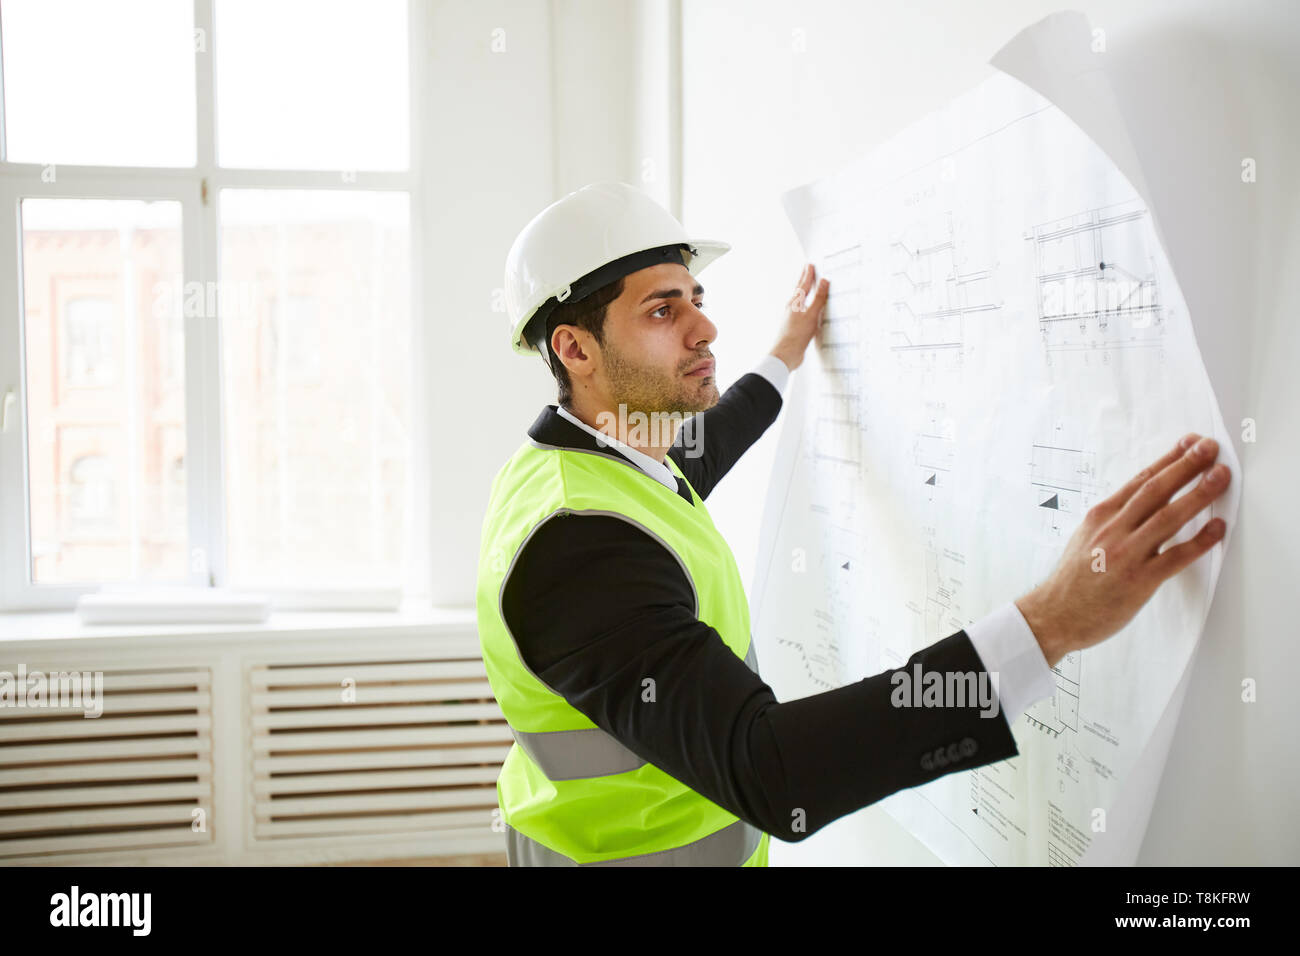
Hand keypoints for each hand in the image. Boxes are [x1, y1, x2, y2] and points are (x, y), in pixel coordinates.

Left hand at [769, 263, 828, 371]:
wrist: (786, 354)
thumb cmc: (797, 335)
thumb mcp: (811, 315)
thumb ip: (819, 298)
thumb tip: (824, 281)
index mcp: (795, 303)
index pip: (803, 285)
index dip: (808, 275)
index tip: (810, 265)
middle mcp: (791, 308)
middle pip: (799, 291)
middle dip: (803, 279)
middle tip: (806, 269)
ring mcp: (792, 318)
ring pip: (799, 301)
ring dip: (803, 292)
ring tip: (806, 286)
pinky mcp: (794, 327)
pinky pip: (801, 311)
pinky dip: (806, 305)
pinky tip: (807, 309)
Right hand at [1015, 433, 1230, 667]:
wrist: (1054, 614)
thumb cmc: (1071, 580)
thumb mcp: (1085, 537)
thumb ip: (1113, 520)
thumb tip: (1143, 504)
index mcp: (1099, 516)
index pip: (1139, 480)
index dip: (1167, 460)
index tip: (1188, 444)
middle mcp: (1112, 530)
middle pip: (1155, 491)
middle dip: (1185, 466)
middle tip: (1209, 448)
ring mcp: (1125, 554)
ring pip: (1167, 517)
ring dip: (1197, 494)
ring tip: (1220, 476)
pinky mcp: (1138, 581)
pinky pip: (1174, 557)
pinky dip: (1199, 541)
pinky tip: (1217, 528)